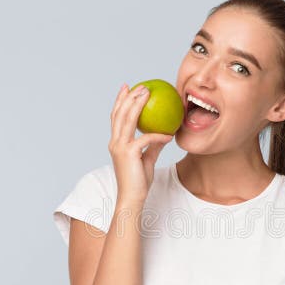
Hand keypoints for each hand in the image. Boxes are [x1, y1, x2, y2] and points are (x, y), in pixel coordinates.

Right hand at [109, 83, 173, 202]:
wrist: (132, 198)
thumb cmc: (139, 182)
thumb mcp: (148, 159)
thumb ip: (153, 145)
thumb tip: (164, 133)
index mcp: (117, 143)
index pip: (116, 117)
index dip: (120, 101)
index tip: (127, 88)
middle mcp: (115, 143)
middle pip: (120, 114)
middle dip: (129, 97)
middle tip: (141, 86)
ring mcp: (120, 147)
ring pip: (128, 120)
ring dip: (138, 104)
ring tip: (148, 93)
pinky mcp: (129, 153)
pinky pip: (146, 139)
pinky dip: (158, 136)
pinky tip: (169, 135)